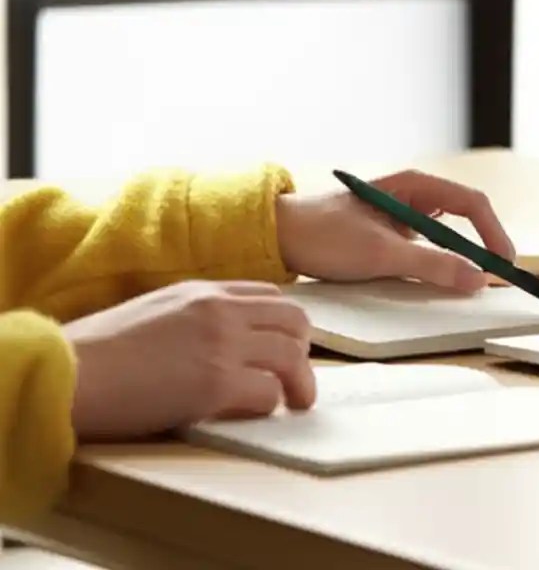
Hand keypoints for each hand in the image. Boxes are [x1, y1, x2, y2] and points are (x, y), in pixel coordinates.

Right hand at [65, 280, 314, 439]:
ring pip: (292, 355)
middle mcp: (220, 311)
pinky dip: (268, 407)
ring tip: (296, 402)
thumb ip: (195, 319)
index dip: (285, 324)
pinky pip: (268, 394)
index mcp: (204, 291)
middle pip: (294, 321)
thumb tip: (224, 344)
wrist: (67, 372)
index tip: (286, 346)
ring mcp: (221, 345)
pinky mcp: (215, 384)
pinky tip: (255, 415)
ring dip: (300, 383)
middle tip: (298, 378)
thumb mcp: (156, 314)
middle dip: (304, 349)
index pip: (271, 297)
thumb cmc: (99, 352)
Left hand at [275, 170, 514, 292]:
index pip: (471, 203)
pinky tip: (441, 282)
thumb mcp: (381, 254)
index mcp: (414, 184)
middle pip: (466, 218)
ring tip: (473, 282)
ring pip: (448, 237)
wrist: (277, 239)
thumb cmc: (322, 234)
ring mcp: (403, 218)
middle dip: (484, 247)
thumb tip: (476, 279)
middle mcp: (413, 196)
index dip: (493, 233)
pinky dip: (441, 266)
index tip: (503, 263)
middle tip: (496, 277)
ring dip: (462, 259)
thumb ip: (431, 266)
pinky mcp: (392, 238)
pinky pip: (429, 250)